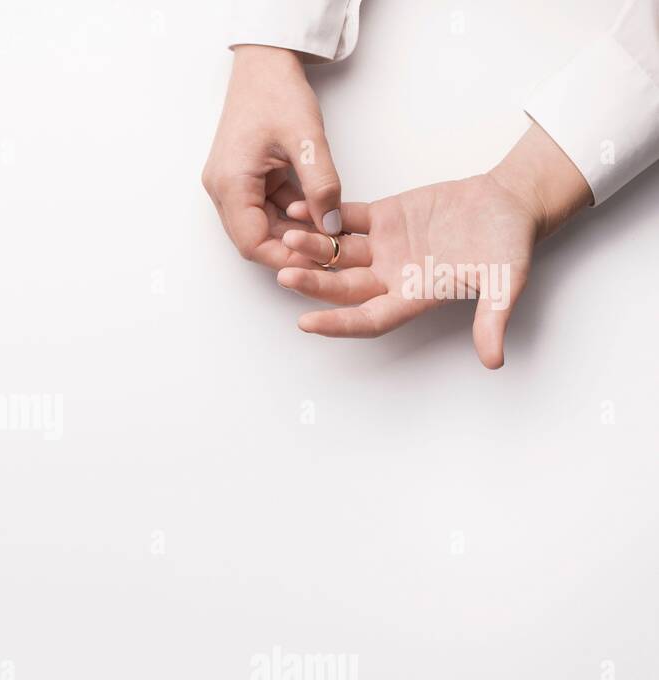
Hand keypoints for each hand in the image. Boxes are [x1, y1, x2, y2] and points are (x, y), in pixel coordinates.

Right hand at [202, 44, 343, 268]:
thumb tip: (331, 228)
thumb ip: (322, 186)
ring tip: (326, 229)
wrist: (262, 65)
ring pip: (260, 226)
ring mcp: (229, 185)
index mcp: (230, 183)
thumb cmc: (277, 93)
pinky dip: (289, 214)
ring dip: (291, 230)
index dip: (285, 258)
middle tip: (328, 249)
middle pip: (253, 239)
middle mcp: (222, 190)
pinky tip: (315, 210)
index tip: (318, 259)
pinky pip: (264, 208)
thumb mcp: (307, 139)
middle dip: (290, 247)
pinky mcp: (241, 179)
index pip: (251, 243)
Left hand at [276, 124, 591, 367]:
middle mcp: (391, 277)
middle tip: (284, 275)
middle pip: (344, 286)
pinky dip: (323, 215)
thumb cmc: (509, 245)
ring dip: (312, 248)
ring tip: (287, 237)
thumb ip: (493, 318)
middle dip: (314, 283)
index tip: (306, 324)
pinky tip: (297, 209)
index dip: (338, 323)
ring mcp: (383, 248)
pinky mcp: (382, 217)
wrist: (510, 203)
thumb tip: (494, 362)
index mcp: (413, 297)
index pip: (368, 318)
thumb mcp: (505, 282)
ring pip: (339, 252)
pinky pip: (346, 218)